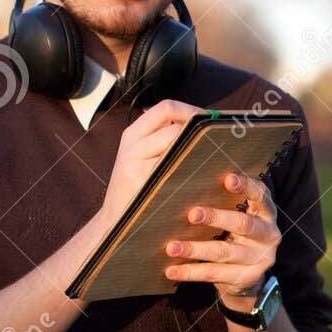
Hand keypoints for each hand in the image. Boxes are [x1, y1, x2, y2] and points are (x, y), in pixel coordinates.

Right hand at [99, 99, 206, 225]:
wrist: (114, 223)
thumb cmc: (136, 189)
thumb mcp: (139, 157)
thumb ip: (161, 139)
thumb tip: (202, 122)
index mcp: (132, 135)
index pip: (165, 108)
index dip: (191, 110)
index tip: (208, 121)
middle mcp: (132, 147)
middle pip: (174, 123)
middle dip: (200, 127)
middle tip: (217, 137)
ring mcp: (137, 167)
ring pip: (178, 145)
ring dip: (200, 147)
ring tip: (214, 155)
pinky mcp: (146, 185)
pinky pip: (178, 169)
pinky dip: (195, 169)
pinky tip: (205, 175)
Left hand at [163, 171, 280, 310]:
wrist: (247, 278)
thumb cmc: (234, 236)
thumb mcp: (235, 217)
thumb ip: (222, 201)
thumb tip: (185, 182)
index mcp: (266, 213)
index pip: (260, 195)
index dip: (246, 186)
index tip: (227, 179)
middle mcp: (268, 234)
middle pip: (243, 224)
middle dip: (216, 218)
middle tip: (192, 214)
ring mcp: (260, 258)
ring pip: (224, 251)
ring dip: (195, 249)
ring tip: (172, 247)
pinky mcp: (247, 278)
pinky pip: (214, 273)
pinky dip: (191, 272)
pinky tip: (172, 270)